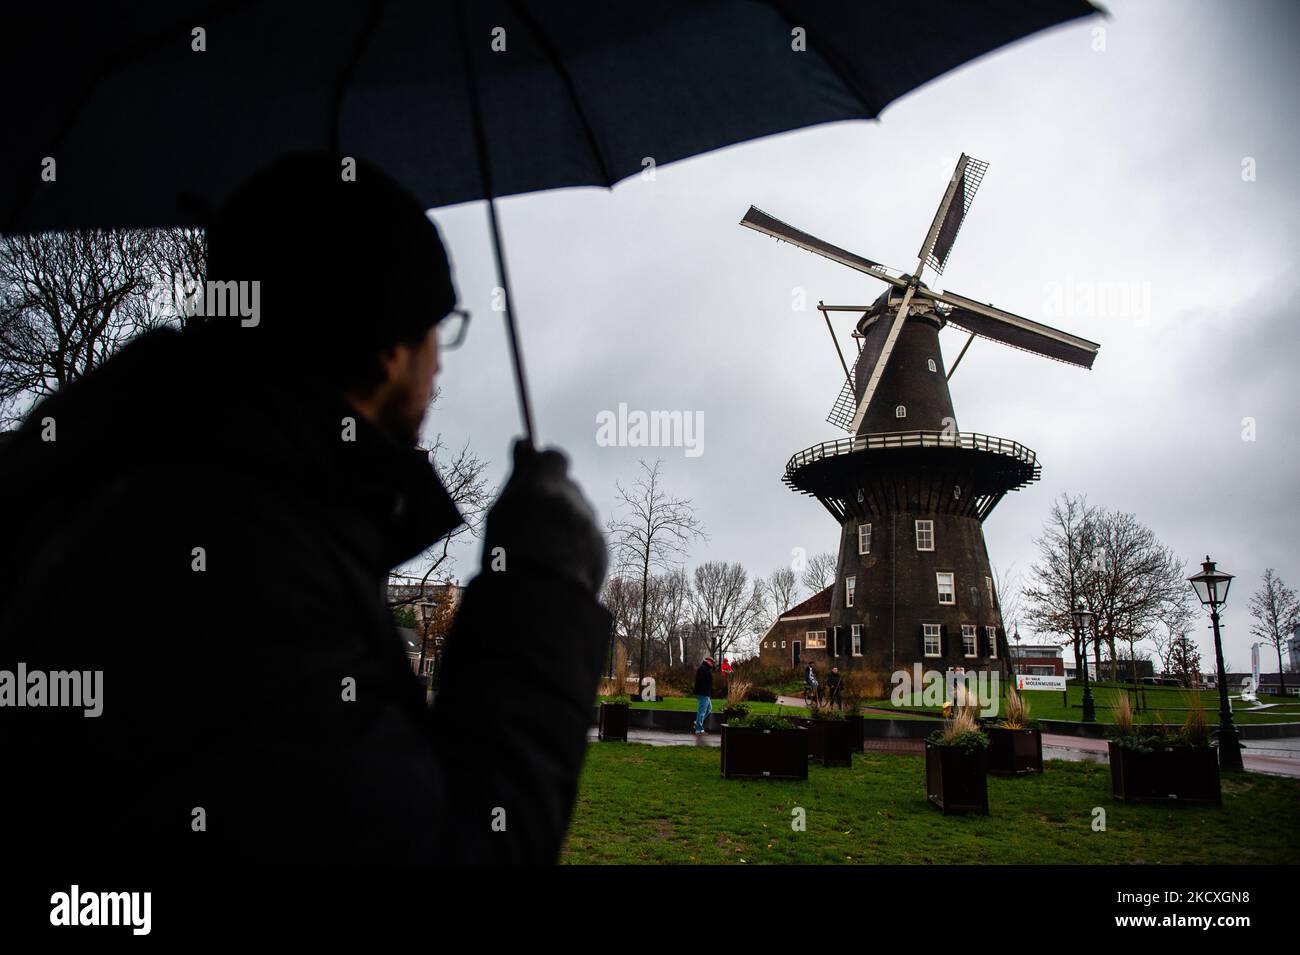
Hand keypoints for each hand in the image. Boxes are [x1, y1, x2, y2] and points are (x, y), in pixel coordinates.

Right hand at [481, 440, 606, 594]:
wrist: (539, 599)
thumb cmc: (510, 551)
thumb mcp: (504, 508)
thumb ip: (519, 475)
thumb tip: (524, 441)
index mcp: (547, 484)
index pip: (555, 457)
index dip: (545, 466)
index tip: (534, 477)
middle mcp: (574, 499)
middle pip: (568, 489)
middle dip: (555, 501)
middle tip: (532, 525)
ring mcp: (591, 526)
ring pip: (579, 518)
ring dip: (566, 528)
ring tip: (543, 554)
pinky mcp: (603, 551)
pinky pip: (588, 542)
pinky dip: (576, 550)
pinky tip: (558, 568)